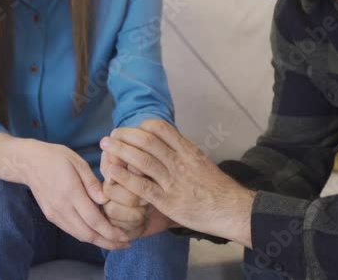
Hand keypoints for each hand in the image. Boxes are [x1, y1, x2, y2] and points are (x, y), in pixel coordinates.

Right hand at [20, 141, 130, 249]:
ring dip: (98, 241)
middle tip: (126, 244)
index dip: (111, 232)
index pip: (93, 220)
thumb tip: (106, 200)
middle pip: (87, 234)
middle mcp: (61, 208)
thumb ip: (92, 183)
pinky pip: (72, 230)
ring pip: (79, 235)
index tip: (125, 237)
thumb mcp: (78, 162)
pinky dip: (87, 235)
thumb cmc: (56, 158)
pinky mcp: (51, 216)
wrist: (28, 162)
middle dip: (108, 242)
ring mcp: (54, 214)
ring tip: (116, 241)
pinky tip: (99, 232)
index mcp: (70, 192)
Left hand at [99, 119, 256, 245]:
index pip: (161, 128)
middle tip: (111, 136)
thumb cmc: (217, 189)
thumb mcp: (202, 162)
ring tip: (106, 148)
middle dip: (125, 136)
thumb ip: (184, 153)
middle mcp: (180, 162)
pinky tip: (112, 173)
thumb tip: (168, 144)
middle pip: (147, 141)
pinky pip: (142, 187)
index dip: (140, 127)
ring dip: (120, 151)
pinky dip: (125, 177)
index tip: (129, 130)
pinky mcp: (168, 202)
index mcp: (188, 150)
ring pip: (142, 160)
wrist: (231, 209)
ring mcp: (174, 181)